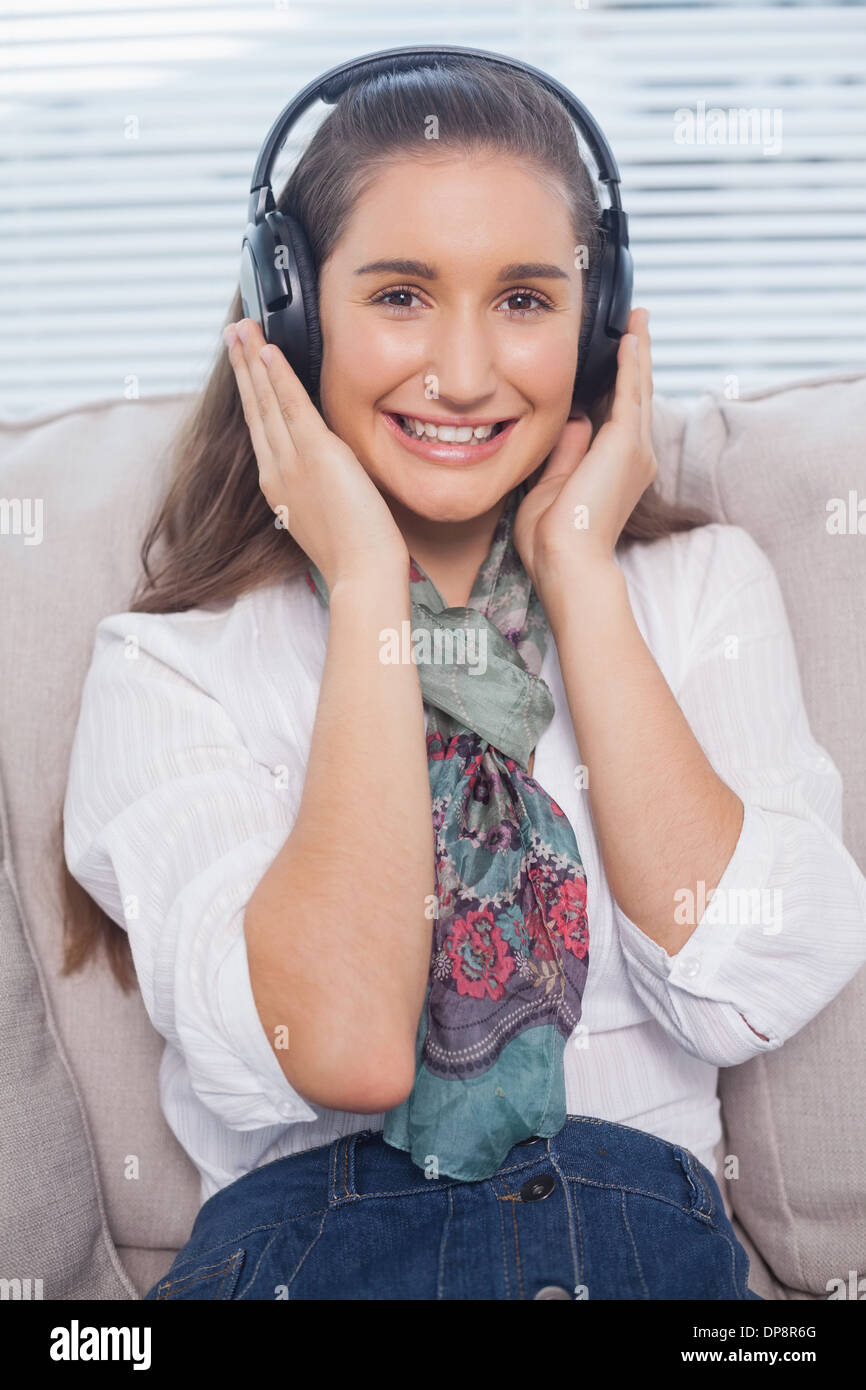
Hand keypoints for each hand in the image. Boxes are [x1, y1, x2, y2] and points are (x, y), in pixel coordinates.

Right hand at [224, 317, 408, 590]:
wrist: (362, 572)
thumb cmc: (355, 554)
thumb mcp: (328, 515)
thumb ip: (320, 487)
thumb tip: (329, 468)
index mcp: (280, 488)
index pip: (262, 430)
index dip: (251, 394)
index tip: (245, 367)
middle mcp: (277, 472)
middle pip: (255, 409)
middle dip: (243, 368)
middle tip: (232, 332)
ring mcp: (292, 461)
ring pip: (266, 401)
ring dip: (252, 360)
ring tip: (241, 327)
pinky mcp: (315, 454)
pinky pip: (291, 405)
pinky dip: (277, 375)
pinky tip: (267, 350)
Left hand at [513, 307, 656, 592]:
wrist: (567, 561)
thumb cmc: (553, 540)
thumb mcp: (552, 486)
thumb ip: (565, 452)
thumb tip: (574, 420)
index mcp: (617, 469)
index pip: (620, 416)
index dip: (620, 384)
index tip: (615, 357)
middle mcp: (634, 457)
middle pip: (637, 396)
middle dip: (636, 358)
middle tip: (635, 324)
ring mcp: (635, 450)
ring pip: (639, 388)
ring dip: (637, 352)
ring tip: (637, 320)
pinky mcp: (626, 443)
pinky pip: (631, 392)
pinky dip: (631, 363)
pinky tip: (629, 337)